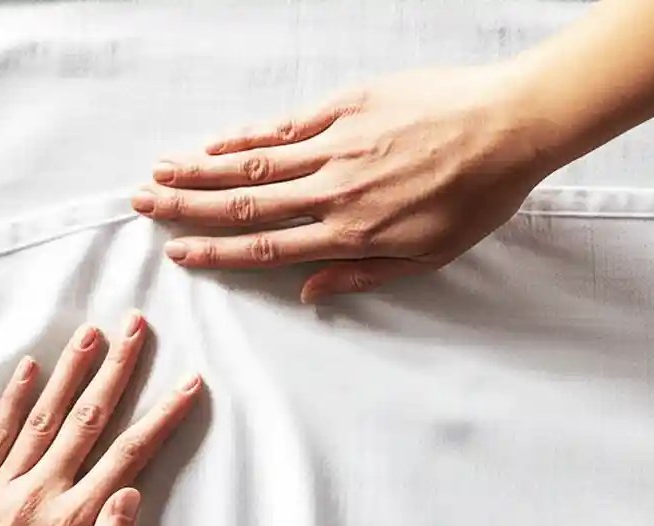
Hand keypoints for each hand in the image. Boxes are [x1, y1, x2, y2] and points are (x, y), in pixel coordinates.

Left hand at [0, 314, 202, 525]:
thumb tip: (132, 495)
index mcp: (76, 521)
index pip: (129, 455)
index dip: (162, 415)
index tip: (187, 382)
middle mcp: (42, 494)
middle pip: (89, 419)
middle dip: (116, 369)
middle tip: (135, 326)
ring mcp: (6, 488)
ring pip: (44, 417)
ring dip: (71, 371)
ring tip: (91, 332)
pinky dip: (12, 399)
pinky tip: (29, 367)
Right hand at [132, 64, 553, 301]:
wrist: (512, 123)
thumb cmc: (478, 194)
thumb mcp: (430, 254)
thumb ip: (362, 275)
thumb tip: (306, 292)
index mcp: (354, 231)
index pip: (268, 246)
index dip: (217, 252)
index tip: (179, 253)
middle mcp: (334, 189)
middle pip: (245, 202)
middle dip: (187, 207)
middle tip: (142, 206)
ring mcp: (336, 143)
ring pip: (254, 161)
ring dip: (201, 169)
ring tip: (159, 173)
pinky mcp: (346, 105)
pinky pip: (284, 125)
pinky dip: (244, 135)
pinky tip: (213, 141)